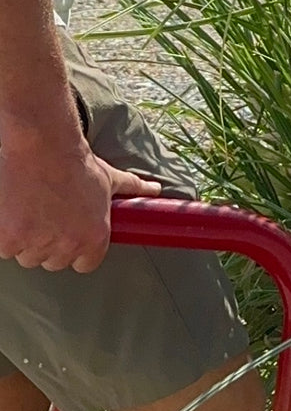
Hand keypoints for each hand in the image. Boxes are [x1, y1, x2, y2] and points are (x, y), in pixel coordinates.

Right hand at [0, 145, 161, 272]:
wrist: (42, 146)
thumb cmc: (75, 162)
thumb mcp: (110, 179)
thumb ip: (133, 189)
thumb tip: (155, 190)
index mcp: (94, 238)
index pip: (85, 265)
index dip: (75, 251)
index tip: (67, 236)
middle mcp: (67, 246)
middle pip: (53, 262)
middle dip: (48, 244)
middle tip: (46, 217)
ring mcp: (36, 244)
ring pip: (27, 257)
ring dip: (26, 240)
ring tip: (30, 211)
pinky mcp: (8, 238)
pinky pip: (5, 248)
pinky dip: (5, 234)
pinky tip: (13, 212)